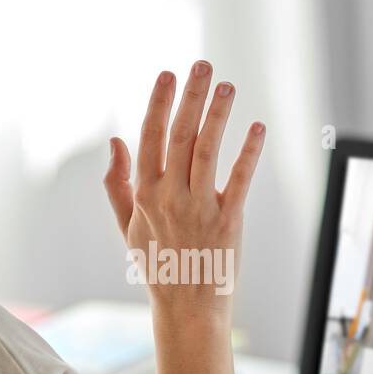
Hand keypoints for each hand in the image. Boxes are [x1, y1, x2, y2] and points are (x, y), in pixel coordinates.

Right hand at [104, 62, 264, 319]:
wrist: (186, 308)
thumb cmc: (158, 265)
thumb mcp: (127, 225)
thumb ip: (118, 183)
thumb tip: (115, 141)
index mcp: (144, 195)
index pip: (149, 138)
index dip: (158, 103)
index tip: (167, 74)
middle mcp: (169, 198)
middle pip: (179, 135)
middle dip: (191, 96)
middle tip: (203, 65)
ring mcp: (199, 208)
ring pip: (207, 151)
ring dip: (218, 115)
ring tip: (227, 87)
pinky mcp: (228, 220)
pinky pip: (239, 179)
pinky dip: (248, 152)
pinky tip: (256, 128)